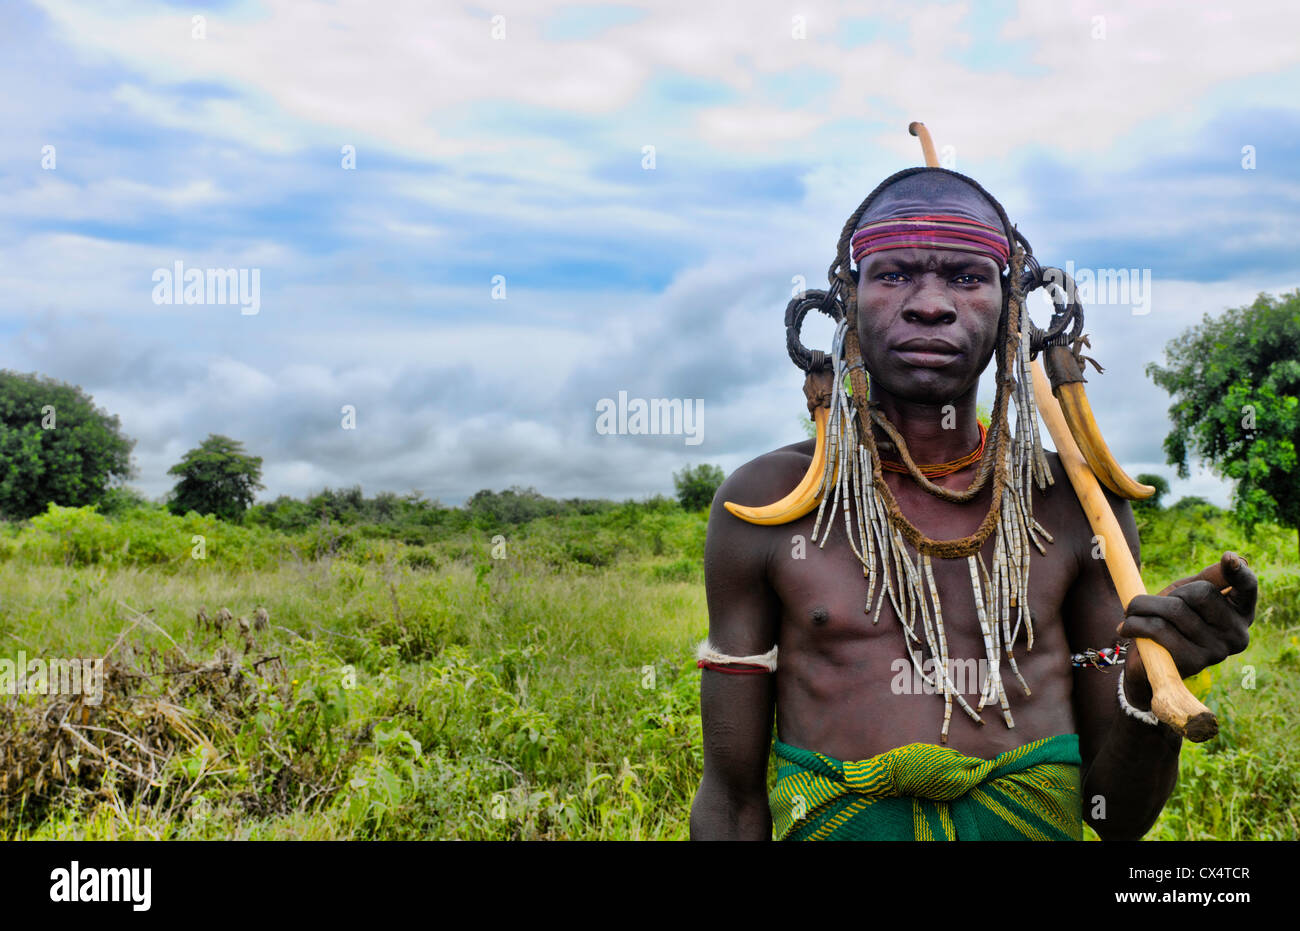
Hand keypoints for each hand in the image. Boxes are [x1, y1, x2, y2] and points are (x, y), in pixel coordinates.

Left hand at [1117, 551, 1256, 709]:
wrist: (1150, 662)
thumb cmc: (1171, 620)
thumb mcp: (1187, 594)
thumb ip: (1208, 578)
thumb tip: (1236, 560)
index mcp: (1240, 612)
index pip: (1247, 586)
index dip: (1239, 572)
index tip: (1228, 557)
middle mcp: (1237, 634)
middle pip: (1201, 593)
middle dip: (1170, 593)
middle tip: (1154, 605)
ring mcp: (1218, 651)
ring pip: (1175, 610)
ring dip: (1142, 606)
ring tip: (1131, 612)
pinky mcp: (1194, 663)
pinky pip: (1158, 630)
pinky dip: (1135, 624)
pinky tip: (1126, 628)